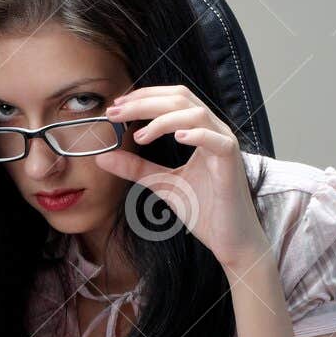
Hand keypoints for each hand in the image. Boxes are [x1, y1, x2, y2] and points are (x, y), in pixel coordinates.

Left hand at [95, 85, 268, 271]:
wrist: (228, 239)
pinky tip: (176, 138)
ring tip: (139, 135)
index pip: (171, 100)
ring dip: (163, 119)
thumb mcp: (160, 183)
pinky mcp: (232, 162)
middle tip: (115, 113)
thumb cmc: (203, 210)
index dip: (143, 97)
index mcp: (199, 130)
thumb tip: (102, 157)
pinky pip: (217, 140)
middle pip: (180, 98)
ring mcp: (224, 144)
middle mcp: (214, 130)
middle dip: (144, 102)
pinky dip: (196, 135)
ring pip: (196, 113)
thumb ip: (135, 167)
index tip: (115, 106)